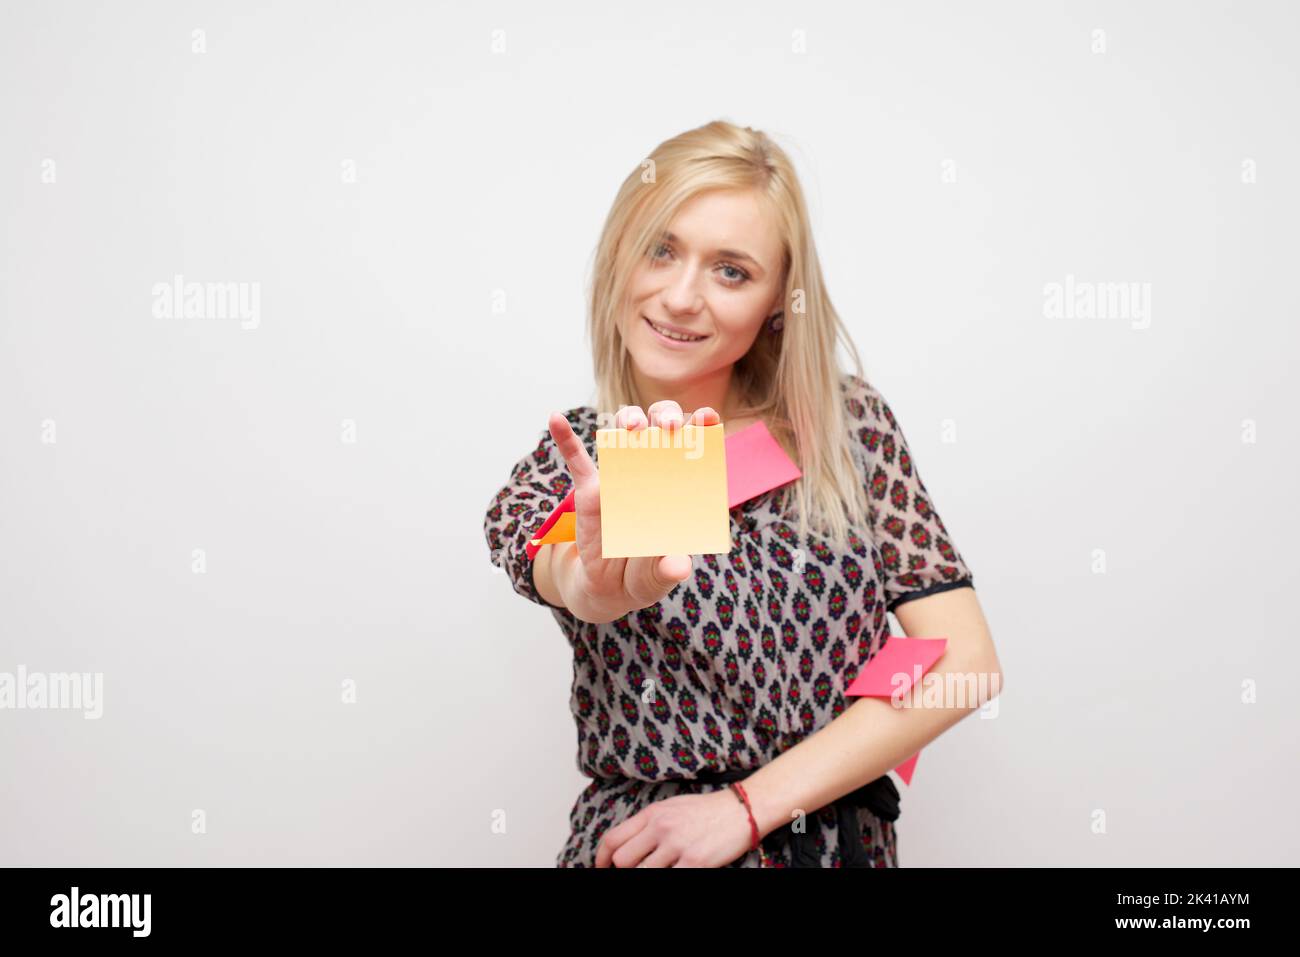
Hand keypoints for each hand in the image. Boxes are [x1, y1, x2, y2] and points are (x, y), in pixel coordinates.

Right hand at [547, 400, 720, 623]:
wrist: (608, 586)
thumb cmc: (644, 574)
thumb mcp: (657, 575)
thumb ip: (667, 569)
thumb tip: (678, 567)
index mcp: (680, 487)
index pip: (694, 449)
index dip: (701, 428)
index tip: (707, 418)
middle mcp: (653, 472)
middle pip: (661, 427)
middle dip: (666, 416)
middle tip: (669, 428)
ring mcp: (620, 478)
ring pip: (625, 433)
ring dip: (629, 420)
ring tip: (632, 428)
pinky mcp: (590, 491)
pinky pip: (577, 461)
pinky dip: (566, 440)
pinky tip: (556, 419)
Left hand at [594, 787, 755, 867]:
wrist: (742, 810)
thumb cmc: (708, 810)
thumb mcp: (672, 808)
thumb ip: (649, 824)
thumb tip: (629, 845)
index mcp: (653, 813)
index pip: (613, 839)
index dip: (601, 859)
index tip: (601, 868)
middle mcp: (661, 827)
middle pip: (622, 860)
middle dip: (625, 871)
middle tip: (635, 871)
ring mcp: (677, 845)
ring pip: (642, 872)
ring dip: (647, 874)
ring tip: (662, 867)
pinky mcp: (695, 862)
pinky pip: (668, 878)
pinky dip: (668, 877)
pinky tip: (677, 870)